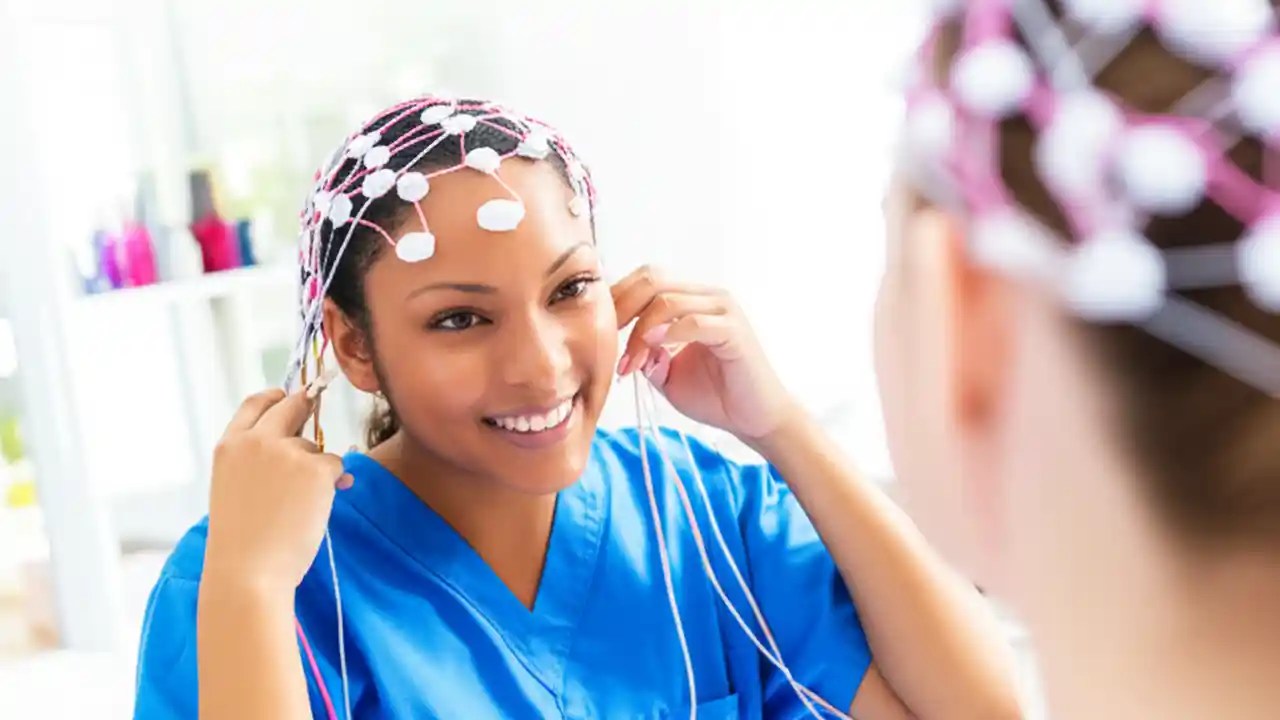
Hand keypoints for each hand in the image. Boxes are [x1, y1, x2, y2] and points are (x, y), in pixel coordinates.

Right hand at [203, 379, 350, 593]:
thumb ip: (256, 460)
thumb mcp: (234, 486)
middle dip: (307, 407)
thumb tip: (300, 444)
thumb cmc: (241, 540)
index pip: (255, 403)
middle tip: (317, 410)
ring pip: (315, 447)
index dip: (275, 397)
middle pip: (292, 405)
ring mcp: (288, 452)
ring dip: (316, 468)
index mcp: (230, 446)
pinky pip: (335, 465)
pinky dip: (334, 482)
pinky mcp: (316, 469)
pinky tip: (319, 506)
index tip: (287, 395)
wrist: (249, 572)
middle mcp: (257, 441)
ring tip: (299, 505)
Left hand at [611, 266, 802, 443]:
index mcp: (692, 300)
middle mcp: (708, 296)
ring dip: (639, 332)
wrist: (755, 420)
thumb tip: (624, 342)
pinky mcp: (734, 329)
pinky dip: (666, 336)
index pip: (645, 280)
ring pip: (666, 300)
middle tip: (605, 339)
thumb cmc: (716, 396)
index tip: (597, 332)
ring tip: (629, 364)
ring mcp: (723, 309)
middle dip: (620, 308)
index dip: (616, 300)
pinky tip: (651, 355)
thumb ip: (645, 352)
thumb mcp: (666, 374)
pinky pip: (692, 321)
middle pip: (651, 279)